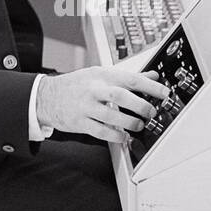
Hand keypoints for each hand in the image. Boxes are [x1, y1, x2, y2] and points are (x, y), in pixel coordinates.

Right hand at [36, 64, 169, 142]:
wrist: (46, 96)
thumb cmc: (76, 85)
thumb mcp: (101, 74)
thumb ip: (127, 77)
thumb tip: (153, 76)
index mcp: (102, 75)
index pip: (130, 78)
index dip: (150, 86)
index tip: (164, 93)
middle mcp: (94, 89)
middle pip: (120, 96)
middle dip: (140, 105)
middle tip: (151, 112)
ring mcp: (86, 106)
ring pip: (110, 116)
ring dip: (129, 123)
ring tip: (138, 125)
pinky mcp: (79, 122)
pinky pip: (100, 131)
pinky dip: (114, 136)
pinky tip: (123, 137)